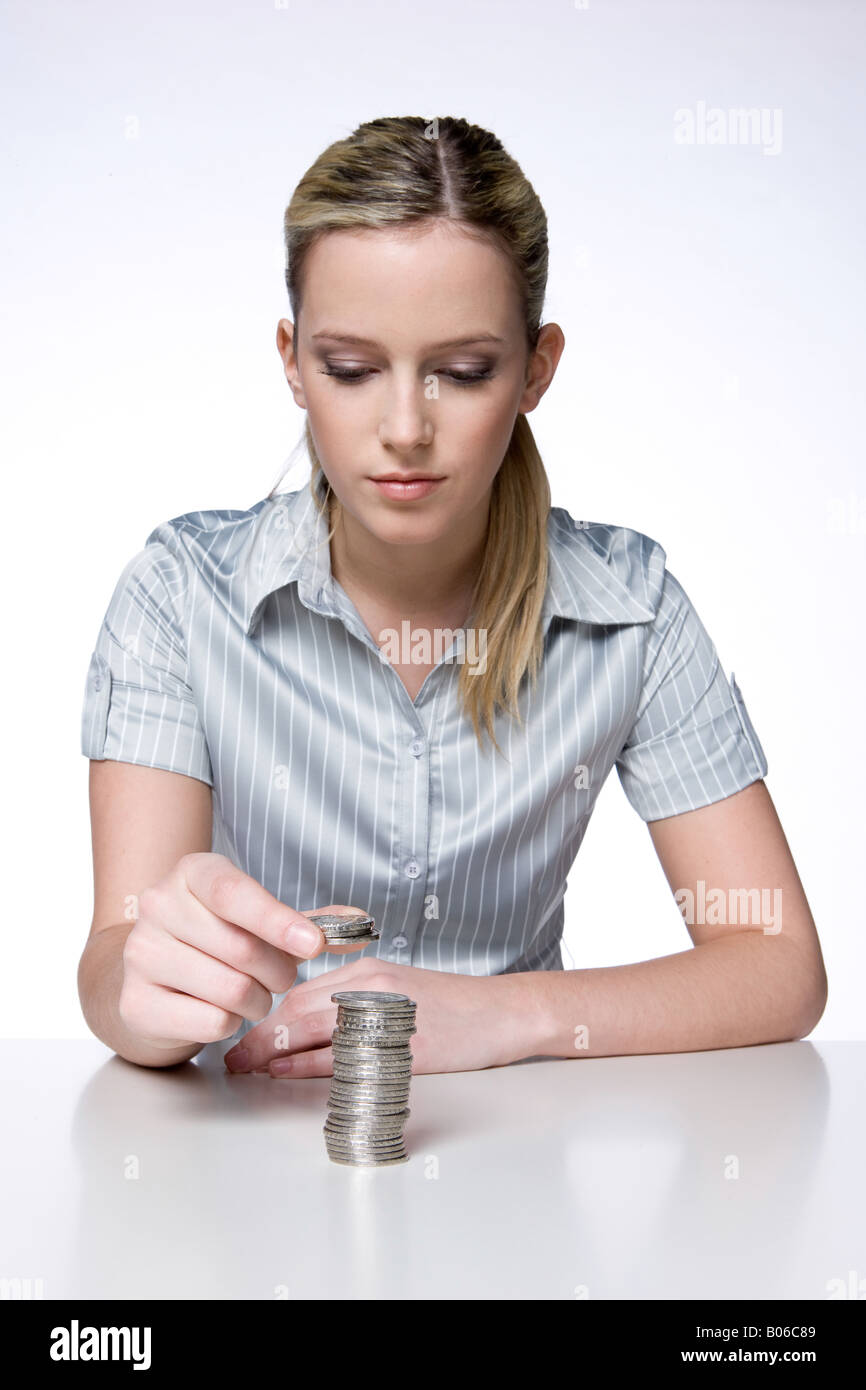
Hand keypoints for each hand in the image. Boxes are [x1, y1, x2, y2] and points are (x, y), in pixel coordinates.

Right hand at [119, 851, 370, 1052]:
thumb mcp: (258, 921)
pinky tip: (220, 1010)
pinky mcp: (135, 1002)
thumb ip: (308, 923)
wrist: (151, 975)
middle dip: (278, 973)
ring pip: (230, 989)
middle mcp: (157, 905)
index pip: (234, 894)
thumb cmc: (215, 942)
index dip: (277, 921)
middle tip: (280, 978)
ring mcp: (141, 954)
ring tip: (251, 994)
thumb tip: (360, 925)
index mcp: (191, 873)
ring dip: (258, 1001)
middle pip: (241, 949)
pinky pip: (210, 1022)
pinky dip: (230, 1023)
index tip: (313, 944)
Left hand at [223, 955, 536, 1075]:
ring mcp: (384, 1011)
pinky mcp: (401, 1041)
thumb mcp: (399, 992)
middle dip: (257, 1032)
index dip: (265, 1013)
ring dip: (270, 1047)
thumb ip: (355, 1003)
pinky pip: (342, 1052)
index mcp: (366, 970)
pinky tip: (282, 1071)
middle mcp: (369, 984)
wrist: (504, 1011)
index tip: (241, 1033)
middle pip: (296, 1005)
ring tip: (242, 1066)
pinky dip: (305, 1062)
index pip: (300, 989)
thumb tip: (308, 1030)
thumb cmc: (453, 1007)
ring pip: (310, 1024)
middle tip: (229, 1056)